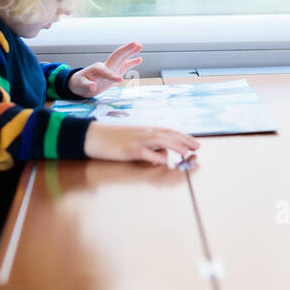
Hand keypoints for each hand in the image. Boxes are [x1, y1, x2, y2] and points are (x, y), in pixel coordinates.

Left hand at [68, 42, 142, 96]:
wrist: (81, 83)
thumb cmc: (79, 83)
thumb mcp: (80, 85)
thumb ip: (87, 85)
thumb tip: (92, 87)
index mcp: (97, 69)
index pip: (106, 71)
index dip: (112, 75)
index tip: (120, 80)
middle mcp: (105, 66)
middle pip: (117, 56)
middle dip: (126, 50)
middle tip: (135, 44)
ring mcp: (111, 68)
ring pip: (122, 58)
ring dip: (130, 52)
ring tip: (140, 46)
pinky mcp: (114, 72)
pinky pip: (124, 66)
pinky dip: (131, 62)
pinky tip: (139, 59)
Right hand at [83, 123, 200, 165]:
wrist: (92, 136)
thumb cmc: (112, 138)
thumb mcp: (133, 139)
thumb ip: (149, 145)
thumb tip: (163, 153)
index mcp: (145, 130)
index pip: (169, 131)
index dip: (183, 137)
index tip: (194, 143)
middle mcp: (144, 133)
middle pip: (168, 135)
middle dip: (184, 141)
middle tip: (197, 148)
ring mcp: (136, 140)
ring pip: (159, 141)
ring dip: (174, 146)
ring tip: (185, 153)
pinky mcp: (127, 149)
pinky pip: (143, 152)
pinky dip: (154, 156)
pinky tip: (163, 160)